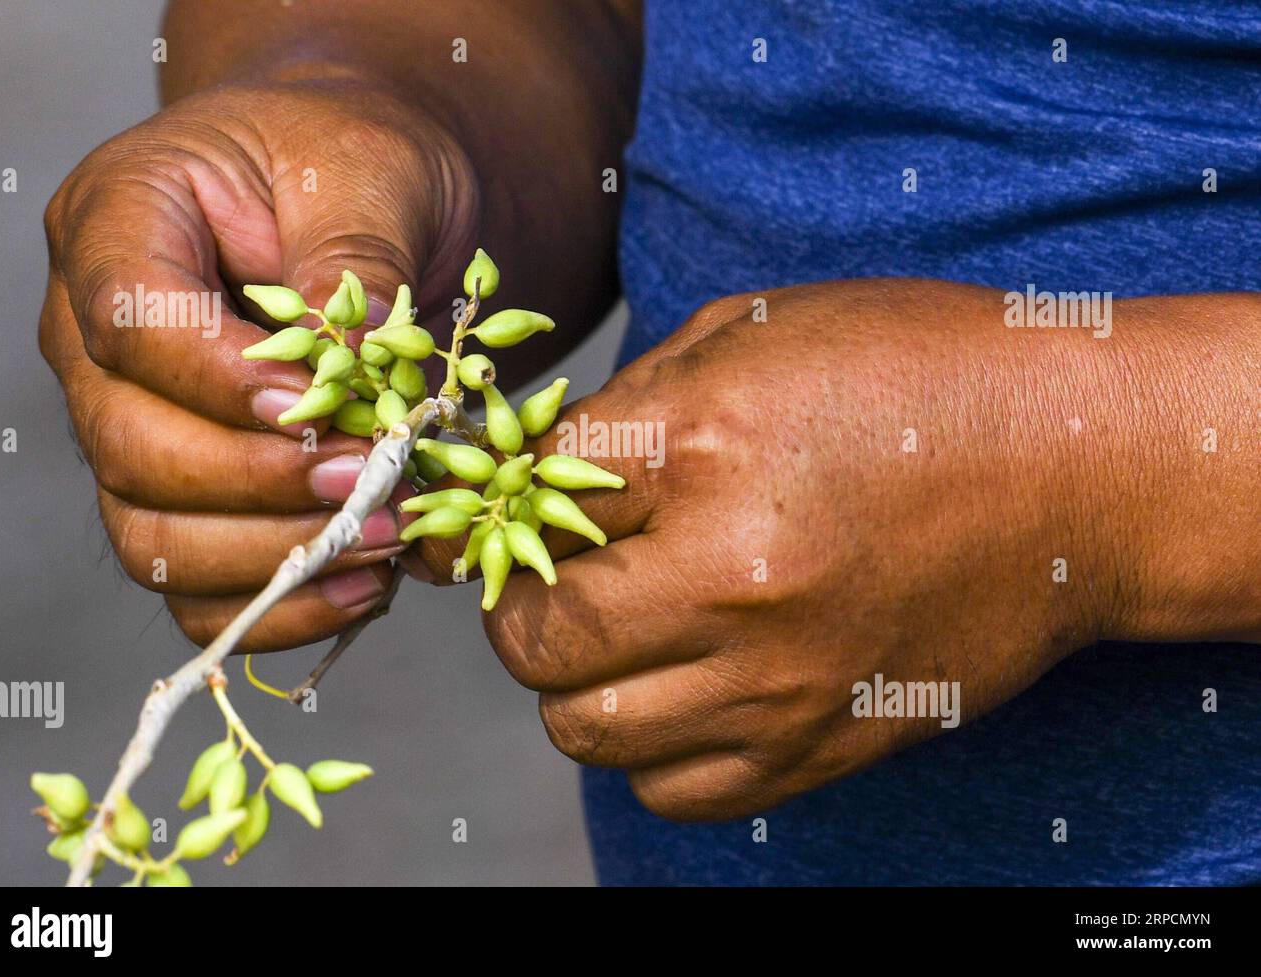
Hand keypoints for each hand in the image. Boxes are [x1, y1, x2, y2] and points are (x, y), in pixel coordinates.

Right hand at [40, 79, 478, 650]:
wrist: (376, 200)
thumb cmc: (358, 163)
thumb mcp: (370, 170)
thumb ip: (352, 258)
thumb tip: (349, 368)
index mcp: (123, 225)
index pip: (129, 326)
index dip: (218, 383)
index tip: (314, 404)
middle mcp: (101, 339)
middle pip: (132, 448)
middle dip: (258, 484)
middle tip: (371, 483)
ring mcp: (135, 424)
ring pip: (153, 535)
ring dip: (272, 558)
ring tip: (382, 541)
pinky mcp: (187, 494)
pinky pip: (198, 584)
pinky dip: (277, 605)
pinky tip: (363, 585)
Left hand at [415, 279, 1132, 818]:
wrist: (1079, 472)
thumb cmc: (919, 376)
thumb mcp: (761, 334)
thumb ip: (633, 406)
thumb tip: (531, 470)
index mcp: (708, 448)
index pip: (523, 502)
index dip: (493, 507)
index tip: (497, 516)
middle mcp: (732, 579)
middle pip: (533, 643)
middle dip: (521, 608)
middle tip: (559, 578)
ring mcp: (779, 681)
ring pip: (587, 732)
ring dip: (580, 685)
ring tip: (626, 636)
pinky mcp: (824, 745)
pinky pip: (672, 792)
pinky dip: (652, 748)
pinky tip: (687, 688)